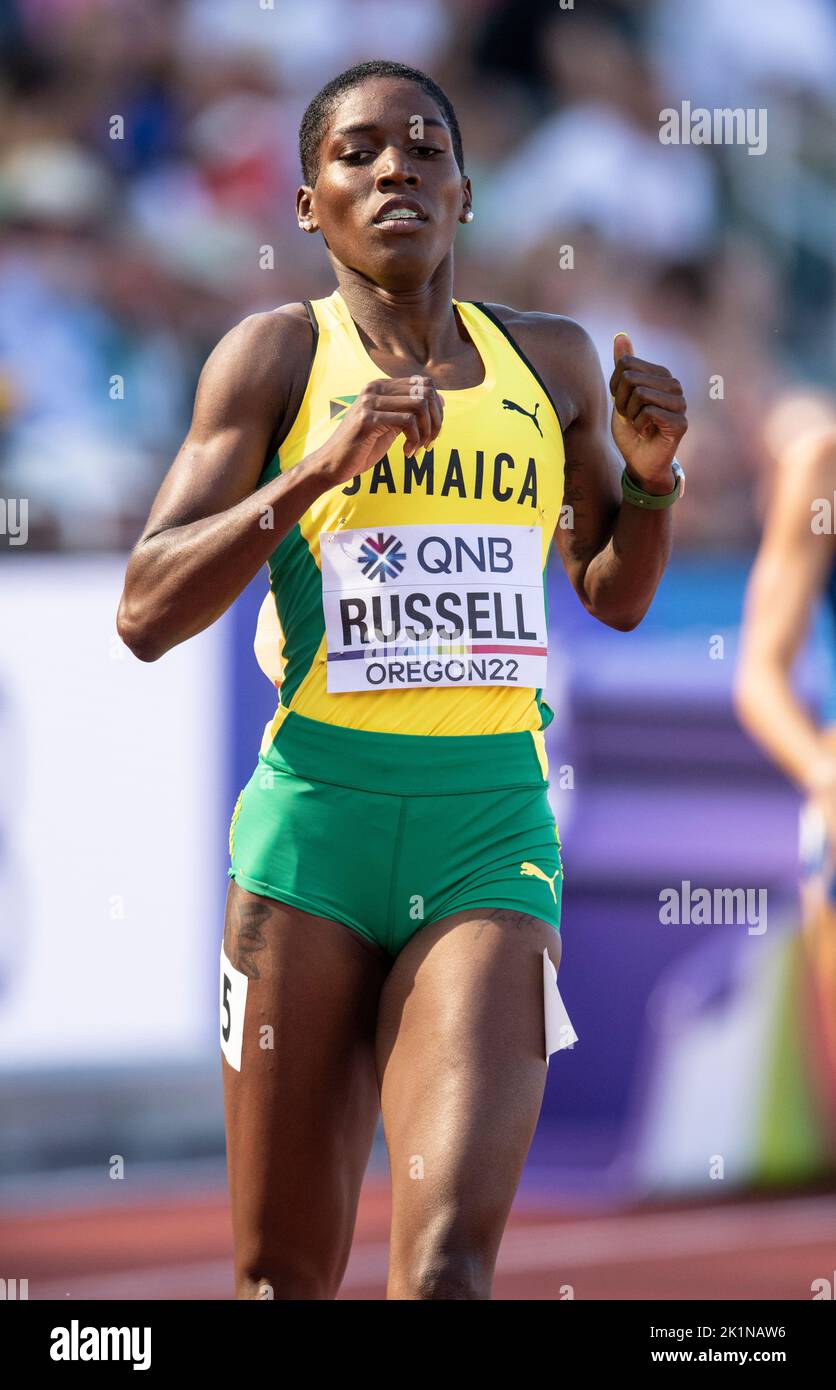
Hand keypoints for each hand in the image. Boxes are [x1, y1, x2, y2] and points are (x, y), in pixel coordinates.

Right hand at [312, 375, 443, 486]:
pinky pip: (407, 422)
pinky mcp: (368, 420)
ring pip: (419, 405)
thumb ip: (408, 411)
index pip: (423, 383)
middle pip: (425, 392)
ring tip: (420, 448)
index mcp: (380, 386)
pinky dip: (415, 440)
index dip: (437, 406)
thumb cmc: (361, 447)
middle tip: (430, 442)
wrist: (332, 464)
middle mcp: (374, 388)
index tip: (433, 429)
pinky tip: (407, 453)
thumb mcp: (389, 425)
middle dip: (436, 420)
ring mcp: (370, 402)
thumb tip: (441, 400)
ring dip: (427, 431)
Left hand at [609, 334, 687, 492]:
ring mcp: (680, 403)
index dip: (615, 387)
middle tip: (630, 416)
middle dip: (621, 401)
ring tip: (638, 423)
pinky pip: (648, 412)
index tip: (622, 403)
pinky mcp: (681, 422)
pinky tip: (646, 432)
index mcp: (661, 375)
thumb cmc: (631, 429)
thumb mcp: (621, 394)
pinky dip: (638, 425)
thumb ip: (623, 366)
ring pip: (639, 394)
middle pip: (630, 377)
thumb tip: (621, 335)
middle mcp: (674, 385)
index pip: (626, 365)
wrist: (640, 461)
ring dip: (629, 414)